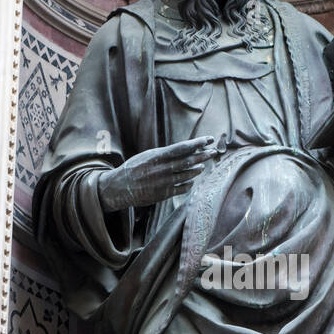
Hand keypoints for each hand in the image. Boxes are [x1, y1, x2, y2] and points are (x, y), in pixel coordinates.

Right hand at [97, 136, 216, 210]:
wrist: (119, 187)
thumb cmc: (134, 168)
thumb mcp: (147, 156)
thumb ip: (165, 154)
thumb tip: (184, 150)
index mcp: (157, 156)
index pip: (183, 148)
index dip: (198, 143)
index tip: (208, 139)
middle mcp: (162, 169)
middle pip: (189, 161)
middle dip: (203, 156)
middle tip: (213, 152)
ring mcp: (163, 182)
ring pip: (188, 175)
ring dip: (198, 169)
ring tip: (203, 165)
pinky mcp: (163, 194)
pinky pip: (182, 188)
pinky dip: (189, 183)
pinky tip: (191, 180)